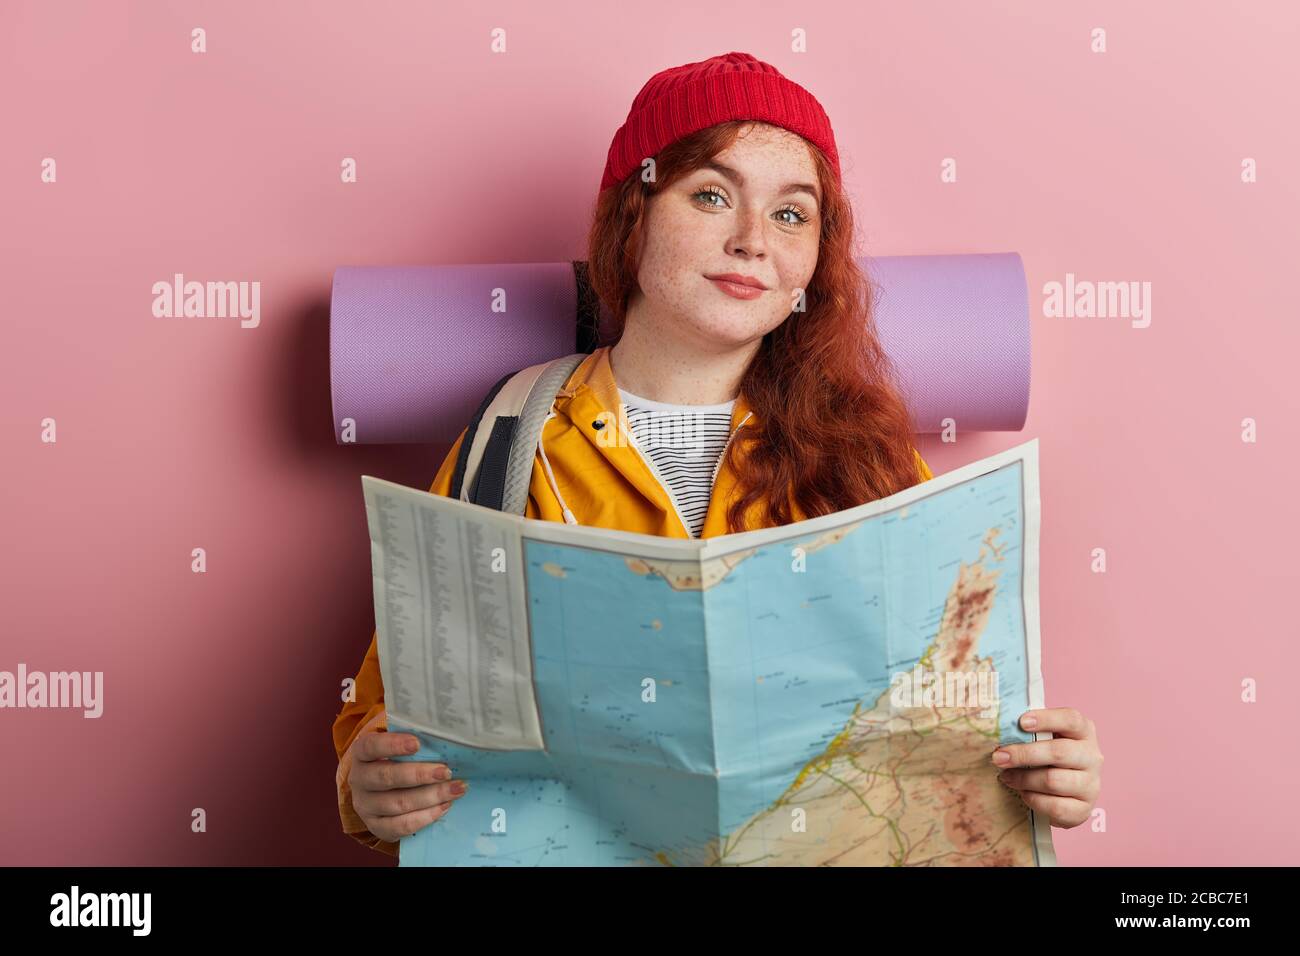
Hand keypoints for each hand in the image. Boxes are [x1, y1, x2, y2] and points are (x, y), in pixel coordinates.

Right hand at [349, 729, 467, 842]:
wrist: (380, 792)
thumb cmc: (397, 760)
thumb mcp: (399, 746)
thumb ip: (415, 740)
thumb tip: (444, 736)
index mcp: (361, 753)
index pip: (371, 746)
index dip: (393, 745)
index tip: (417, 743)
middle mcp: (358, 779)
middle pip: (387, 777)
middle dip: (420, 774)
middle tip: (446, 771)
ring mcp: (365, 806)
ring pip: (398, 803)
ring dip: (430, 796)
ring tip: (455, 789)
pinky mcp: (376, 826)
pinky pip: (400, 825)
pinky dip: (424, 817)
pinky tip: (444, 806)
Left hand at [992, 707, 1102, 828]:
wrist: (1066, 793)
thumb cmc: (1049, 758)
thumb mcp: (1045, 739)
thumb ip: (1030, 731)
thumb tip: (1001, 726)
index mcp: (1084, 732)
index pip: (1071, 719)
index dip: (1046, 719)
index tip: (1021, 722)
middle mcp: (1092, 757)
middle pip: (1059, 752)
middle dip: (1023, 754)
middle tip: (999, 757)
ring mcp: (1091, 784)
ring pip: (1053, 781)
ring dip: (1024, 779)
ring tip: (1006, 777)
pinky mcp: (1084, 809)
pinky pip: (1055, 806)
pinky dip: (1033, 799)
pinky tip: (1024, 793)